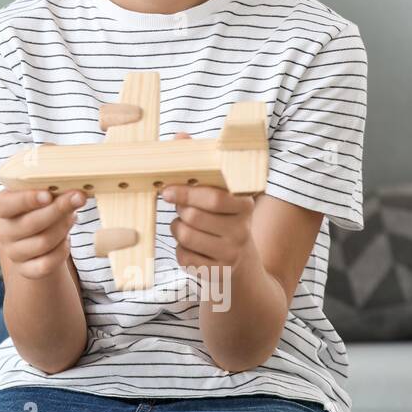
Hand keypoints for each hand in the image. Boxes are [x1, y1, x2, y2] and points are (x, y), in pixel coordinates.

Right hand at [0, 188, 84, 279]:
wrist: (35, 235)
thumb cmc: (38, 207)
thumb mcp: (38, 194)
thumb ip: (50, 191)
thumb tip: (74, 193)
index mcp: (1, 207)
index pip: (8, 205)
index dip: (28, 199)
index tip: (48, 195)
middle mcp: (3, 232)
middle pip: (31, 223)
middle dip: (58, 210)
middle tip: (78, 198)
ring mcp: (13, 253)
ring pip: (43, 243)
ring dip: (63, 228)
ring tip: (72, 217)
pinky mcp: (25, 270)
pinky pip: (47, 264)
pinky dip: (62, 251)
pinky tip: (66, 240)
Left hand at [162, 133, 258, 276]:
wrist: (241, 274)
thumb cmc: (222, 225)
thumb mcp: (218, 197)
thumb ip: (200, 167)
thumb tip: (180, 137)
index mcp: (244, 205)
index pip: (214, 197)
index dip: (186, 192)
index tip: (166, 190)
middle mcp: (242, 230)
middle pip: (193, 216)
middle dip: (179, 212)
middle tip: (180, 210)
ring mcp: (231, 255)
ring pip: (184, 235)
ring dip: (177, 230)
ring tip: (187, 228)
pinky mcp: (218, 274)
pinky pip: (183, 257)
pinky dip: (181, 252)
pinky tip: (193, 249)